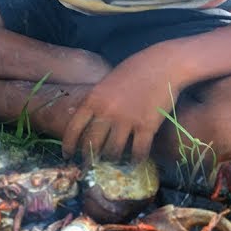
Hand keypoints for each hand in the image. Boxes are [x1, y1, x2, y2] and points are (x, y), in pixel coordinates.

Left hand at [62, 50, 178, 161]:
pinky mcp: (147, 126)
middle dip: (89, 158)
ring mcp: (127, 120)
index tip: (68, 156)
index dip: (69, 145)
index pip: (74, 128)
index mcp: (93, 100)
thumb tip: (88, 121)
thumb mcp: (105, 83)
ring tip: (112, 163)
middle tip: (90, 166)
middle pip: (92, 144)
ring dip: (112, 160)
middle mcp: (107, 112)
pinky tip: (134, 162)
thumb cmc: (134, 71)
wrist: (162, 65)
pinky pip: (138, 151)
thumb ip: (96, 102)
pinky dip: (135, 160)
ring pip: (113, 151)